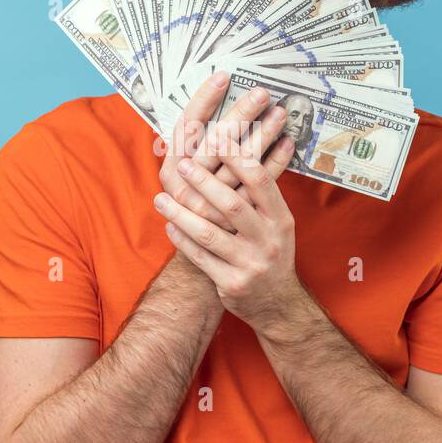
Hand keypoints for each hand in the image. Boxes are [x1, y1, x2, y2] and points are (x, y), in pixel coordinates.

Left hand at [153, 135, 306, 333]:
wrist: (278, 305)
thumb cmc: (272, 252)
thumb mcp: (279, 224)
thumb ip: (263, 195)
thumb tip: (254, 148)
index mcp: (281, 219)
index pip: (261, 182)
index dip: (238, 159)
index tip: (216, 138)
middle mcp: (268, 240)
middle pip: (232, 205)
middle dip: (204, 183)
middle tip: (181, 165)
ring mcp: (250, 263)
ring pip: (209, 233)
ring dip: (180, 213)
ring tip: (160, 199)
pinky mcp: (232, 283)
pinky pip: (200, 257)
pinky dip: (181, 240)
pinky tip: (168, 225)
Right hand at [158, 72, 295, 229]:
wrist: (207, 255)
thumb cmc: (199, 204)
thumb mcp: (188, 175)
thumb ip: (198, 148)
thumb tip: (217, 100)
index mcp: (171, 168)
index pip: (186, 127)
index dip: (204, 101)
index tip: (223, 77)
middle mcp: (185, 187)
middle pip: (214, 144)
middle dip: (240, 115)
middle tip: (261, 94)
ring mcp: (210, 206)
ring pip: (240, 165)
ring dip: (263, 136)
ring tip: (280, 114)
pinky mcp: (234, 220)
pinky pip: (258, 187)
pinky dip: (275, 163)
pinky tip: (288, 144)